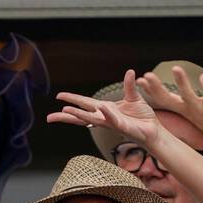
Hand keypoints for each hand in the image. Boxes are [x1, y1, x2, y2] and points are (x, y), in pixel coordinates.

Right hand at [48, 69, 163, 148]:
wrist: (153, 130)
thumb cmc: (142, 117)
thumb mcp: (134, 97)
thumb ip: (129, 85)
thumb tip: (129, 72)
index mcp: (105, 109)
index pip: (85, 103)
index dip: (72, 99)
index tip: (59, 96)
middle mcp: (104, 117)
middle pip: (81, 115)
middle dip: (66, 115)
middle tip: (50, 117)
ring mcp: (112, 123)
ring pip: (92, 119)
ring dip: (79, 115)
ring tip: (66, 111)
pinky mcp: (122, 127)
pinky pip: (113, 120)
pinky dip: (107, 114)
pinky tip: (100, 108)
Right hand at [138, 62, 202, 152]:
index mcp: (186, 109)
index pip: (164, 99)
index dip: (152, 90)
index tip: (139, 79)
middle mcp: (190, 110)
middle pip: (169, 98)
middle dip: (157, 87)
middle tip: (146, 76)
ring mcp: (202, 110)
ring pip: (188, 96)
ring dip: (182, 83)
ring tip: (175, 69)